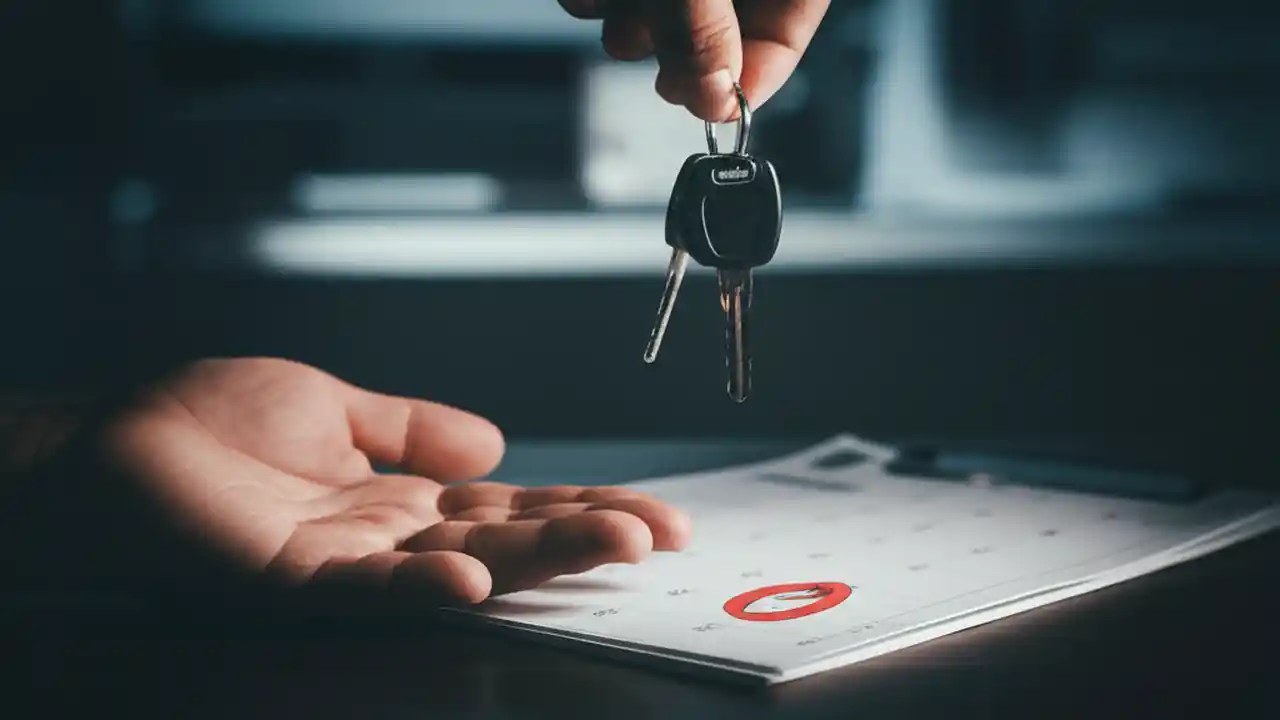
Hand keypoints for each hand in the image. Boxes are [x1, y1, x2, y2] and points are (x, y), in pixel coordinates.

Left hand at [89, 358, 689, 605]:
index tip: (656, 513)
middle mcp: (390, 538)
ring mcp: (347, 564)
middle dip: (586, 535)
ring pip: (461, 568)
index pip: (514, 506)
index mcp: (405, 498)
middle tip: (661, 535)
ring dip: (537, 560)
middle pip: (506, 540)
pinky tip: (472, 579)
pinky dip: (421, 587)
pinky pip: (367, 590)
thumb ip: (414, 426)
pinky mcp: (290, 577)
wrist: (113, 440)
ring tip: (612, 545)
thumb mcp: (337, 404)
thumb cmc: (210, 421)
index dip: (585, 507)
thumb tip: (499, 442)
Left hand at [559, 0, 831, 120]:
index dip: (766, 69)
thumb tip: (713, 94)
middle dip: (685, 54)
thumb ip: (703, 24)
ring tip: (621, 26)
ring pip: (665, 6)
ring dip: (633, 30)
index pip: (797, 12)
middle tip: (668, 83)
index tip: (727, 110)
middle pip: (728, 17)